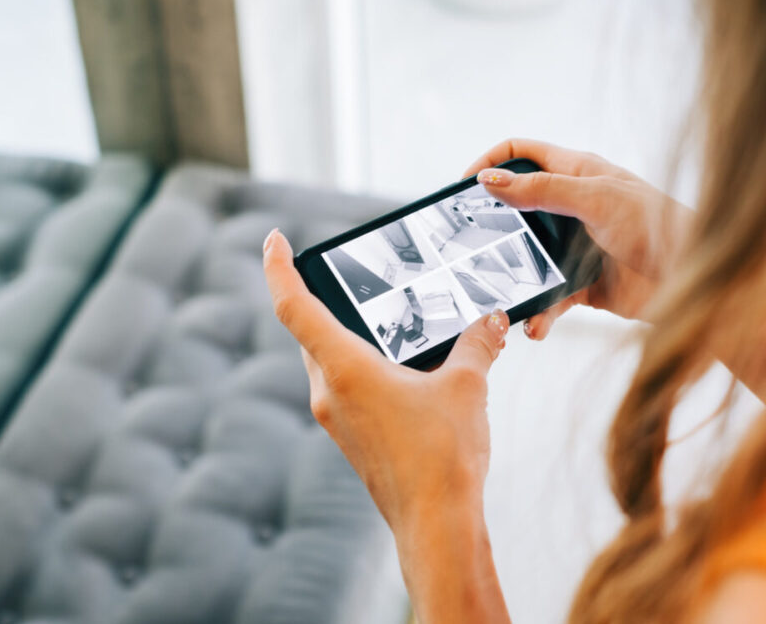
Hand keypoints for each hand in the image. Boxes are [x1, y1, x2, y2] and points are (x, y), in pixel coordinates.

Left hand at [261, 228, 507, 531]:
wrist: (437, 526)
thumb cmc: (443, 458)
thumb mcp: (466, 386)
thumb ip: (477, 344)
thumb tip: (491, 320)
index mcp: (344, 368)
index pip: (294, 305)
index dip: (279, 267)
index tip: (273, 239)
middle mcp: (329, 392)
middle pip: (310, 332)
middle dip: (328, 302)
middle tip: (357, 280)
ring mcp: (337, 419)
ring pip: (329, 362)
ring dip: (352, 337)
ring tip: (396, 325)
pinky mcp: (352, 438)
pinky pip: (346, 389)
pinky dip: (366, 368)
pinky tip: (408, 371)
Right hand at [463, 139, 693, 337]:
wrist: (694, 281)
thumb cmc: (656, 225)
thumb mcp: (594, 198)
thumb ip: (541, 190)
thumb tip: (491, 180)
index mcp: (577, 173)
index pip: (522, 154)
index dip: (490, 163)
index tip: (464, 187)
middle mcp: (574, 207)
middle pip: (518, 209)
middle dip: (493, 228)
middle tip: (468, 245)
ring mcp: (576, 247)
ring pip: (528, 259)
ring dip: (514, 279)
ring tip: (501, 296)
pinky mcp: (583, 285)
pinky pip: (549, 297)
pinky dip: (540, 312)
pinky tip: (536, 326)